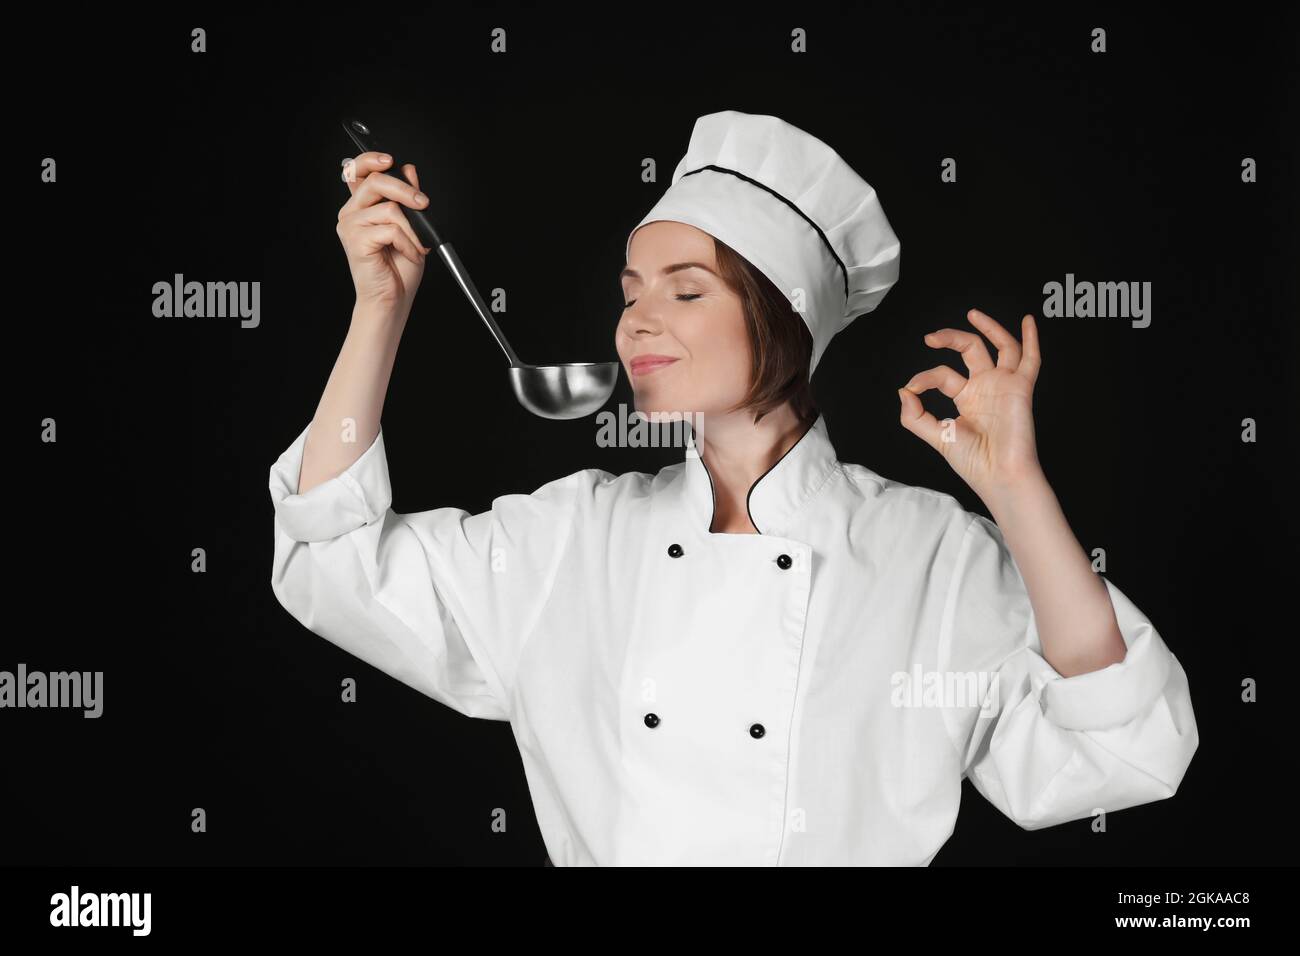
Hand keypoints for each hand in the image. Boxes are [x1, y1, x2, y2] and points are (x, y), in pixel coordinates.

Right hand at [336, 151, 431, 313]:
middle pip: (376, 182)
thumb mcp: (411, 227)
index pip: (358, 171)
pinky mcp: (355, 241)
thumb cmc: (399, 268)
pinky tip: (409, 254)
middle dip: (405, 190)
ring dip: (412, 229)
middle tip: (424, 204)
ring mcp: (350, 226)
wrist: (392, 299)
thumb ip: (408, 198)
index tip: (390, 161)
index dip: (372, 160)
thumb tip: (408, 170)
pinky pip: (391, 230)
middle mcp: (351, 213)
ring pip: (389, 208)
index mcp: (361, 207)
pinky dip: (408, 243)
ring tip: (416, 245)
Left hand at [897, 309, 1043, 501]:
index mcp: (966, 397)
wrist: (998, 474)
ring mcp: (1004, 385)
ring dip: (989, 327)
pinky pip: (1030, 359)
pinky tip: (1027, 320)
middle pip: (971, 350)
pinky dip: (1031, 339)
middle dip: (951, 337)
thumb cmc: (972, 461)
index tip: (912, 388)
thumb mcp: (935, 435)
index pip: (943, 374)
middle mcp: (985, 387)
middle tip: (930, 337)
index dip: (924, 376)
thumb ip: (914, 416)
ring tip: (972, 313)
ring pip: (1001, 346)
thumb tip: (903, 391)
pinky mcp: (1021, 388)